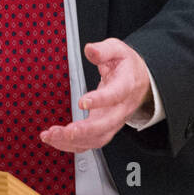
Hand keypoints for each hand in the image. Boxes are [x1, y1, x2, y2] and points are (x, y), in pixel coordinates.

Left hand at [40, 38, 151, 152]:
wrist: (140, 82)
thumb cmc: (127, 67)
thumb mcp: (118, 50)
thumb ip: (104, 50)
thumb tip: (90, 49)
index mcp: (126, 86)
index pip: (116, 96)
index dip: (100, 100)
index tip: (82, 102)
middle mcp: (120, 109)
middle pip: (106, 125)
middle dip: (85, 131)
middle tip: (66, 131)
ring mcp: (113, 121)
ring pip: (96, 139)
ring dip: (74, 141)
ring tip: (52, 135)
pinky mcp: (103, 128)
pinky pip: (89, 142)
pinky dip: (71, 145)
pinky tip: (54, 139)